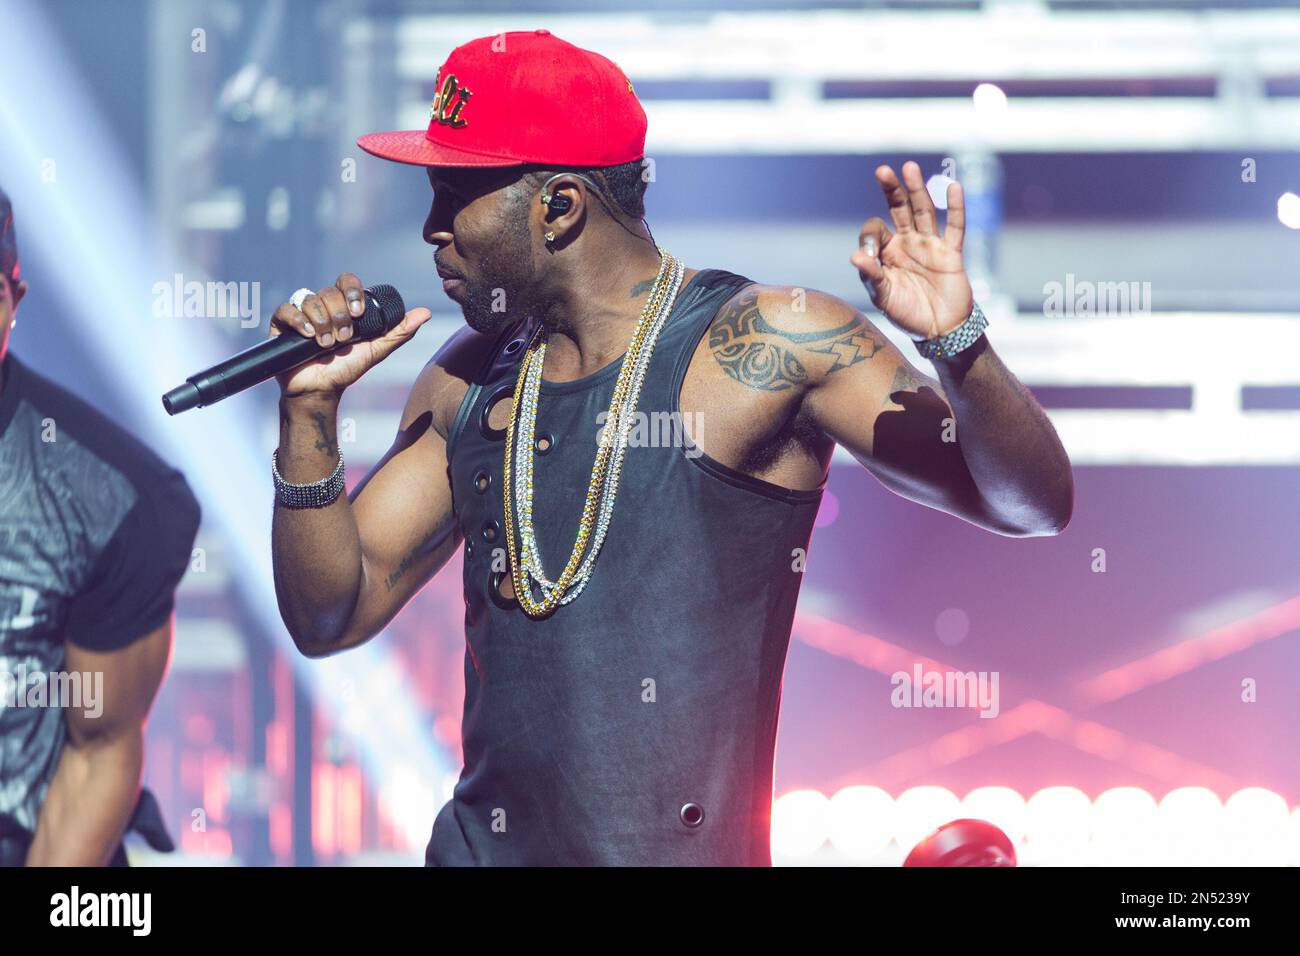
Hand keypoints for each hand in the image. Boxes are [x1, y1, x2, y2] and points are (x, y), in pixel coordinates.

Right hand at [270, 272, 431, 399]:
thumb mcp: (377, 350)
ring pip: (309, 299)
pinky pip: (286, 309)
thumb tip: (425, 313)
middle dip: (339, 315)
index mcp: (343, 306)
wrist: (321, 390)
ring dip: (322, 323)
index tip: (359, 312)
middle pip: (329, 291)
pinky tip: (308, 335)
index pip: (346, 280)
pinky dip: (299, 321)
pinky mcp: (282, 324)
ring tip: (327, 345)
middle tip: (344, 338)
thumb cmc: (347, 369)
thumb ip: (399, 332)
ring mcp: (301, 313)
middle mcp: (322, 305)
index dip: (352, 291)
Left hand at [849, 161, 972, 341]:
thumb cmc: (907, 314)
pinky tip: (952, 187)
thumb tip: (855, 256)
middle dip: (892, 191)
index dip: (870, 236)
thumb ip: (871, 276)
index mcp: (887, 253)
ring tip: (909, 168)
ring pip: (924, 212)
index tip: (869, 253)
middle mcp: (908, 244)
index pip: (876, 230)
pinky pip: (955, 227)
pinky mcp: (951, 253)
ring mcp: (930, 245)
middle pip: (900, 210)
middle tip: (883, 171)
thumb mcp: (883, 297)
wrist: (939, 331)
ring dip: (918, 191)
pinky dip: (955, 208)